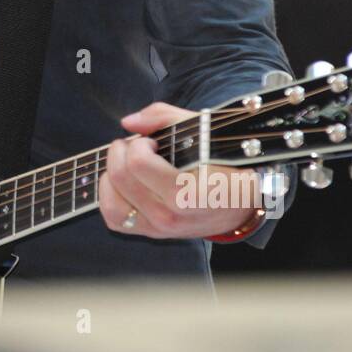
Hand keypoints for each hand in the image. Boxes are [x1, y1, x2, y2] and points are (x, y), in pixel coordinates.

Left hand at [99, 102, 260, 239]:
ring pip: (110, 202)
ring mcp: (159, 228)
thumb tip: (128, 122)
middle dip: (121, 151)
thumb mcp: (203, 132)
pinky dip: (110, 198)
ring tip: (125, 163)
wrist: (241, 203)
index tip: (152, 141)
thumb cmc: (223, 164)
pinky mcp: (152, 233)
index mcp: (186, 194)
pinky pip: (114, 220)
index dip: (139, 144)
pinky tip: (121, 182)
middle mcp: (169, 216)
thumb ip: (164, 118)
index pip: (138, 164)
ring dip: (111, 175)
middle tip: (136, 145)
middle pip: (121, 178)